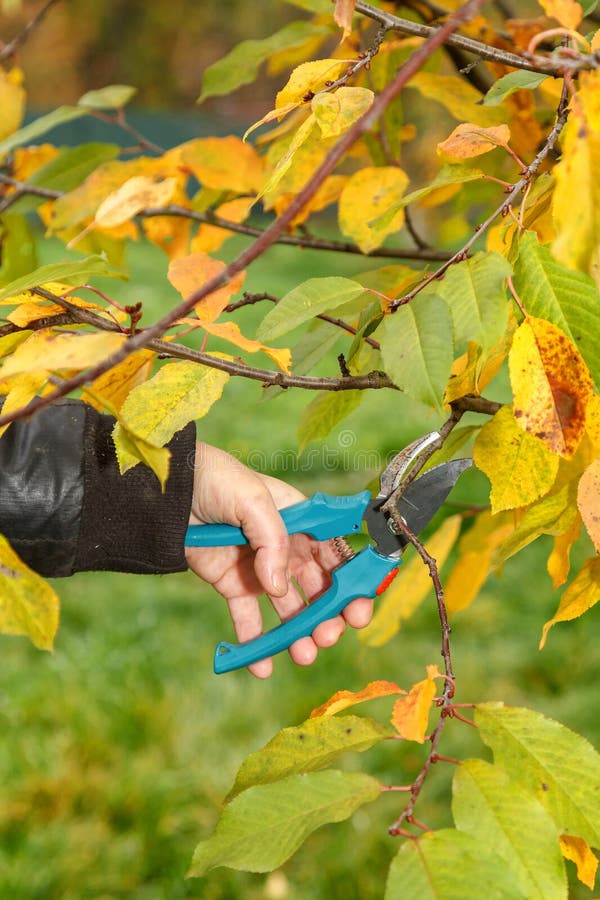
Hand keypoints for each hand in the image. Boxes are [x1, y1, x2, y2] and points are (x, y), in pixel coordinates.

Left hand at [185, 443, 372, 677]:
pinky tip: (263, 668)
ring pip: (288, 609)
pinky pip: (248, 619)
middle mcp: (286, 549)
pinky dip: (257, 644)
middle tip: (329, 636)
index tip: (358, 610)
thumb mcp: (252, 500)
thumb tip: (278, 589)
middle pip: (317, 588)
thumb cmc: (217, 480)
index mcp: (301, 522)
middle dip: (328, 615)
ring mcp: (260, 569)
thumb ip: (271, 541)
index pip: (335, 556)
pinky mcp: (233, 585)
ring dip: (300, 634)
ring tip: (304, 655)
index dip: (352, 583)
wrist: (170, 491)